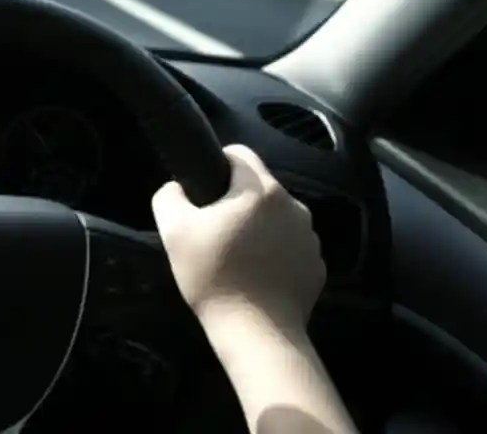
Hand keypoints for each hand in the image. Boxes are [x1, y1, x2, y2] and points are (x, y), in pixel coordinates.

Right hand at [151, 144, 323, 333]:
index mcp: (260, 190)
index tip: (204, 190)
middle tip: (215, 232)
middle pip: (259, 188)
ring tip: (237, 258)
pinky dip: (276, 253)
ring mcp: (310, 237)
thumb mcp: (174, 232)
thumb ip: (169, 196)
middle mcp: (293, 205)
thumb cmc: (214, 276)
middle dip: (237, 202)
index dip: (218, 164)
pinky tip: (258, 276)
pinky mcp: (317, 264)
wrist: (257, 332)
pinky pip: (291, 247)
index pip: (240, 154)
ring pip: (277, 218)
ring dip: (259, 228)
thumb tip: (177, 188)